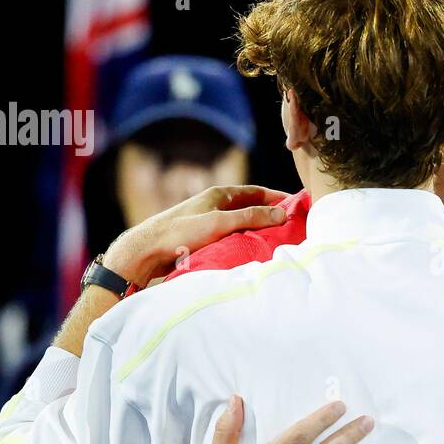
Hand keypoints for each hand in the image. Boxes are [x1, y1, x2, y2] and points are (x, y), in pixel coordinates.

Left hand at [102, 184, 291, 286]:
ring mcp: (208, 221)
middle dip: (270, 214)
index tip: (296, 204)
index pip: (256, 192)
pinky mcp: (203, 237)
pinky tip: (251, 250)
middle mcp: (215, 205)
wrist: (146, 251)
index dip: (277, 197)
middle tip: (291, 224)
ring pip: (240, 223)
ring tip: (276, 239)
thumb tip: (282, 213)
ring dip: (257, 228)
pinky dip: (244, 239)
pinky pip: (231, 236)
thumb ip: (251, 217)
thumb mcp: (220, 223)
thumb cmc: (181, 232)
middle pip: (250, 207)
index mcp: (219, 195)